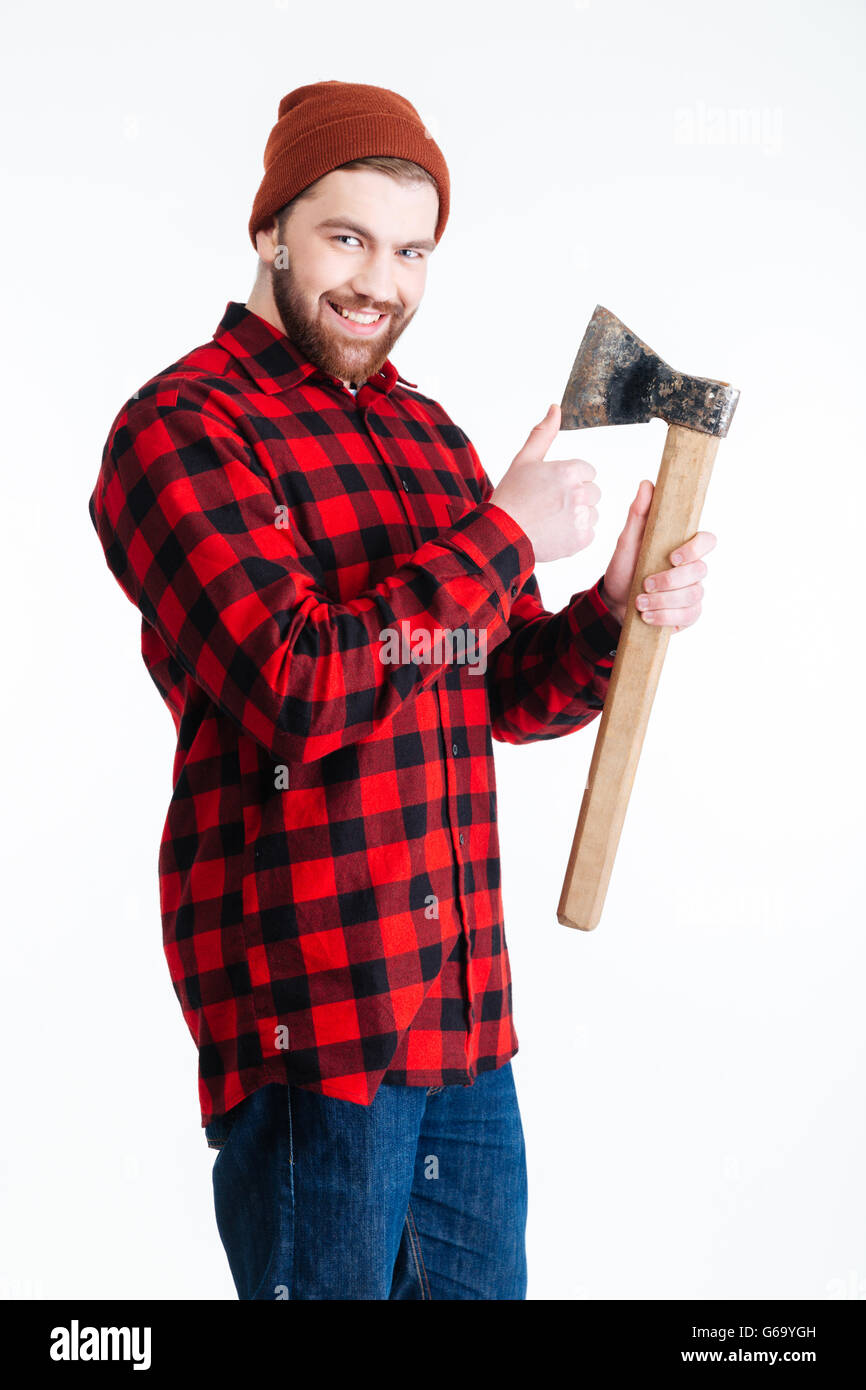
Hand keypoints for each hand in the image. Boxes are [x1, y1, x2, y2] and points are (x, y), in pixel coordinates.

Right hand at [490, 403, 600, 561]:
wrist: (502, 534)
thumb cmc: (511, 497)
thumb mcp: (524, 460)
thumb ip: (544, 434)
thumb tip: (555, 408)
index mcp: (569, 471)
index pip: (588, 472)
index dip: (569, 479)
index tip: (552, 489)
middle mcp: (579, 493)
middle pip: (593, 492)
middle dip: (576, 497)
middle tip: (550, 505)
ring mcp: (581, 517)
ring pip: (592, 513)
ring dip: (577, 516)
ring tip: (551, 519)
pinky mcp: (581, 539)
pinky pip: (589, 533)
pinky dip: (575, 535)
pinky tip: (555, 532)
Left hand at [602, 480, 715, 632]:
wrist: (614, 602)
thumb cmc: (625, 569)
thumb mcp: (626, 542)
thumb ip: (638, 515)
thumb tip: (647, 484)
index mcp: (682, 547)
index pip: (707, 541)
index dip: (696, 549)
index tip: (673, 557)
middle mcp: (692, 569)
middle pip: (699, 571)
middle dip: (669, 581)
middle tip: (644, 584)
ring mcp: (692, 592)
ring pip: (693, 595)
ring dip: (663, 601)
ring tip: (639, 603)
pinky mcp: (688, 614)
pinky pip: (688, 616)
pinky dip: (665, 617)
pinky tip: (647, 617)